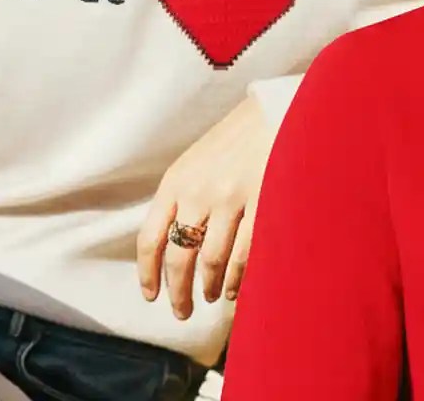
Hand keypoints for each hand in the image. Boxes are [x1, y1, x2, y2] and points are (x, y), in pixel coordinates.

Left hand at [137, 95, 273, 318]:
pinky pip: (244, 253)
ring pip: (211, 260)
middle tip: (181, 312)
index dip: (148, 273)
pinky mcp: (261, 202)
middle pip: (178, 257)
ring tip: (211, 297)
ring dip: (208, 287)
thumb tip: (170, 245)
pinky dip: (237, 278)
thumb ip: (181, 198)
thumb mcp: (196, 162)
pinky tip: (234, 288)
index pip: (150, 238)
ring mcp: (231, 198)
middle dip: (178, 292)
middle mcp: (198, 192)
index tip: (151, 296)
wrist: (275, 111)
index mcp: (176, 181)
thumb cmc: (236, 139)